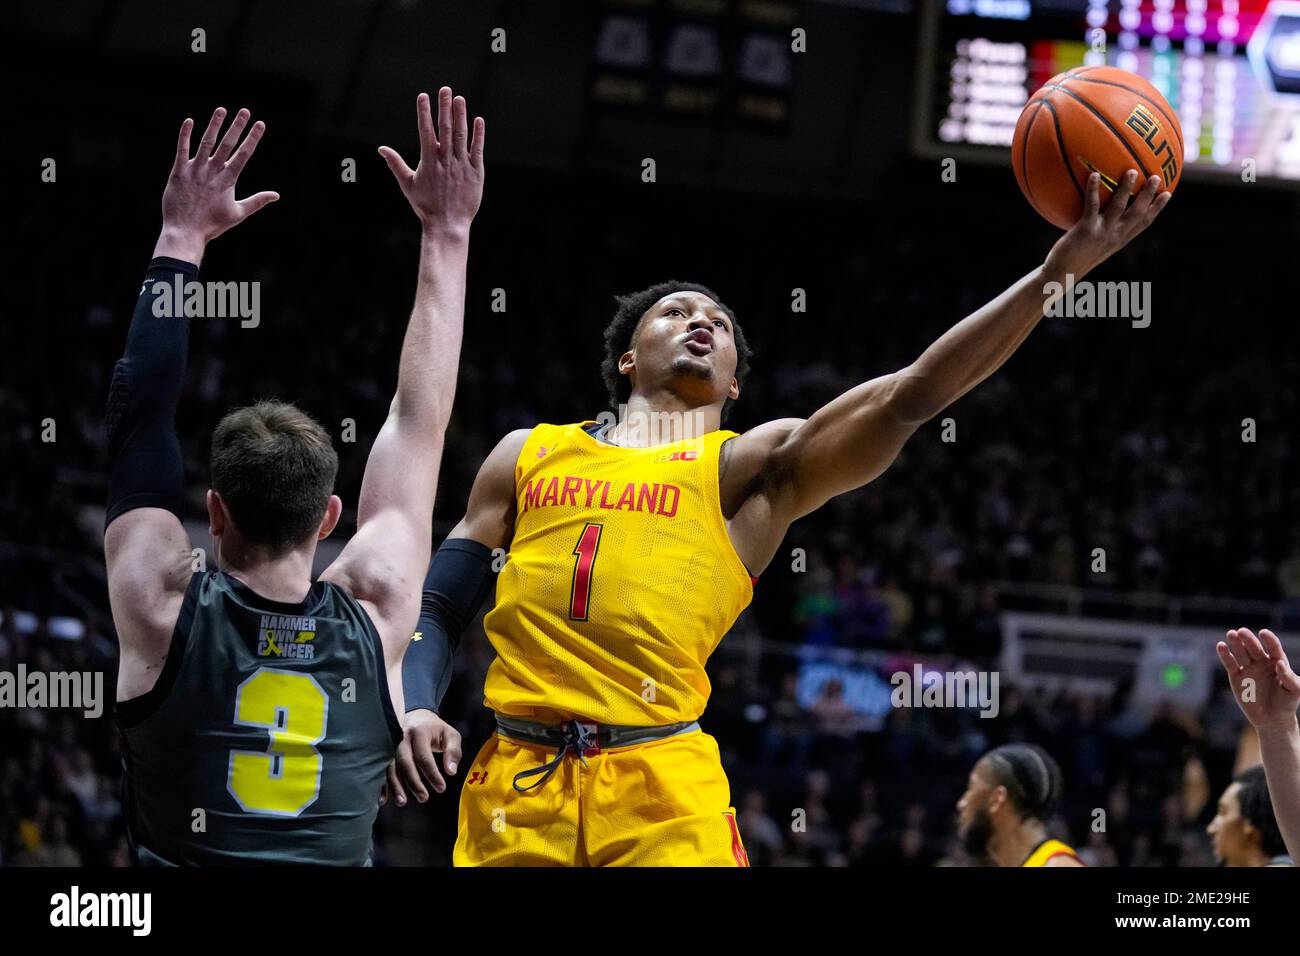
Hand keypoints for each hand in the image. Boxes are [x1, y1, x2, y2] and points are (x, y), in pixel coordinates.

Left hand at [155, 107, 279, 261]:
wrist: (185, 231)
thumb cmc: (212, 224)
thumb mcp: (238, 214)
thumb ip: (257, 201)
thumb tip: (276, 195)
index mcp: (228, 180)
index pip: (243, 154)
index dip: (252, 138)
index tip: (260, 124)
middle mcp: (213, 172)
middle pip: (227, 144)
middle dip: (237, 126)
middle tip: (245, 110)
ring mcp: (195, 170)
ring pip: (206, 143)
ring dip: (214, 125)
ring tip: (221, 110)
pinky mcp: (178, 172)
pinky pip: (182, 149)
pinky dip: (185, 135)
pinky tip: (189, 121)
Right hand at [378, 88, 484, 234]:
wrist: (448, 225)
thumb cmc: (426, 206)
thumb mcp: (407, 184)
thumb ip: (395, 163)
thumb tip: (381, 148)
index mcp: (429, 161)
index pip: (425, 131)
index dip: (424, 112)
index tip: (423, 96)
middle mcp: (446, 160)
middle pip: (445, 128)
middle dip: (444, 107)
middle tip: (445, 89)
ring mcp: (462, 165)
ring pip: (462, 135)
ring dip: (460, 116)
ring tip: (459, 99)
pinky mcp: (476, 173)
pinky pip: (478, 150)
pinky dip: (478, 135)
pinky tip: (478, 120)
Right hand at [382, 709, 463, 805]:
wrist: (416, 716)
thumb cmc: (435, 729)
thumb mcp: (450, 735)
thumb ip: (453, 752)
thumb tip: (451, 772)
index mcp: (419, 733)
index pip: (424, 756)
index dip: (432, 774)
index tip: (441, 788)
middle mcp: (401, 738)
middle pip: (405, 762)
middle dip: (413, 782)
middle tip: (424, 798)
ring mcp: (391, 745)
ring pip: (390, 767)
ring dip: (395, 786)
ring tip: (402, 802)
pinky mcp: (385, 753)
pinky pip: (382, 769)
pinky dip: (382, 785)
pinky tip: (383, 799)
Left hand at [1043, 170, 1169, 279]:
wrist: (1061, 274)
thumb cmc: (1075, 259)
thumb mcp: (1094, 246)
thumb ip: (1102, 232)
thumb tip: (1100, 214)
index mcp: (1119, 240)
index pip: (1144, 223)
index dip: (1157, 208)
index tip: (1168, 194)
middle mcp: (1115, 237)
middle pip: (1138, 213)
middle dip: (1149, 195)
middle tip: (1156, 177)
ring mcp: (1102, 233)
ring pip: (1119, 207)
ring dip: (1126, 188)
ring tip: (1131, 171)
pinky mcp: (1086, 229)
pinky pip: (1092, 205)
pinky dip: (1094, 189)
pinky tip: (1095, 175)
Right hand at [1217, 628, 1299, 731]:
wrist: (1272, 718)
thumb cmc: (1287, 703)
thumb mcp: (1295, 691)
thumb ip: (1289, 677)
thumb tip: (1279, 664)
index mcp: (1278, 662)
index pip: (1273, 647)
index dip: (1269, 640)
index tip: (1263, 633)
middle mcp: (1262, 662)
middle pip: (1254, 647)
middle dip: (1248, 639)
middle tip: (1241, 632)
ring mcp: (1248, 668)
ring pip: (1241, 652)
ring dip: (1236, 643)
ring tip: (1231, 634)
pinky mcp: (1236, 676)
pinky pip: (1230, 664)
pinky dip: (1225, 655)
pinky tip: (1221, 646)